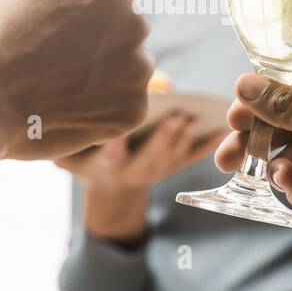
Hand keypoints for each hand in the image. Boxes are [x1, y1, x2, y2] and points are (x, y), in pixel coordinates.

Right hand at [0, 0, 180, 160]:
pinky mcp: (134, 110)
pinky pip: (126, 99)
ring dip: (104, 67)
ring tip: (55, 80)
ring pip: (129, 62)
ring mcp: (138, 70)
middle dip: (103, 28)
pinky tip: (66, 104)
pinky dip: (103, 102)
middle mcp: (136, 23)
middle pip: (130, 20)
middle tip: (56, 46)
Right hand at [57, 113, 224, 240]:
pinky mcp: (174, 168)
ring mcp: (156, 172)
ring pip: (173, 158)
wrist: (109, 186)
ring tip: (193, 120)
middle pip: (150, 158)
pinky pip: (192, 158)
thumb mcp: (72, 148)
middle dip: (163, 139)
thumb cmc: (86, 154)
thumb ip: (75, 130)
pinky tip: (219, 130)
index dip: (116, 141)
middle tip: (175, 118)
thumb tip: (79, 104)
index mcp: (106, 164)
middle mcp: (133, 172)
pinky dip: (206, 145)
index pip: (111, 153)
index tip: (121, 126)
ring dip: (184, 140)